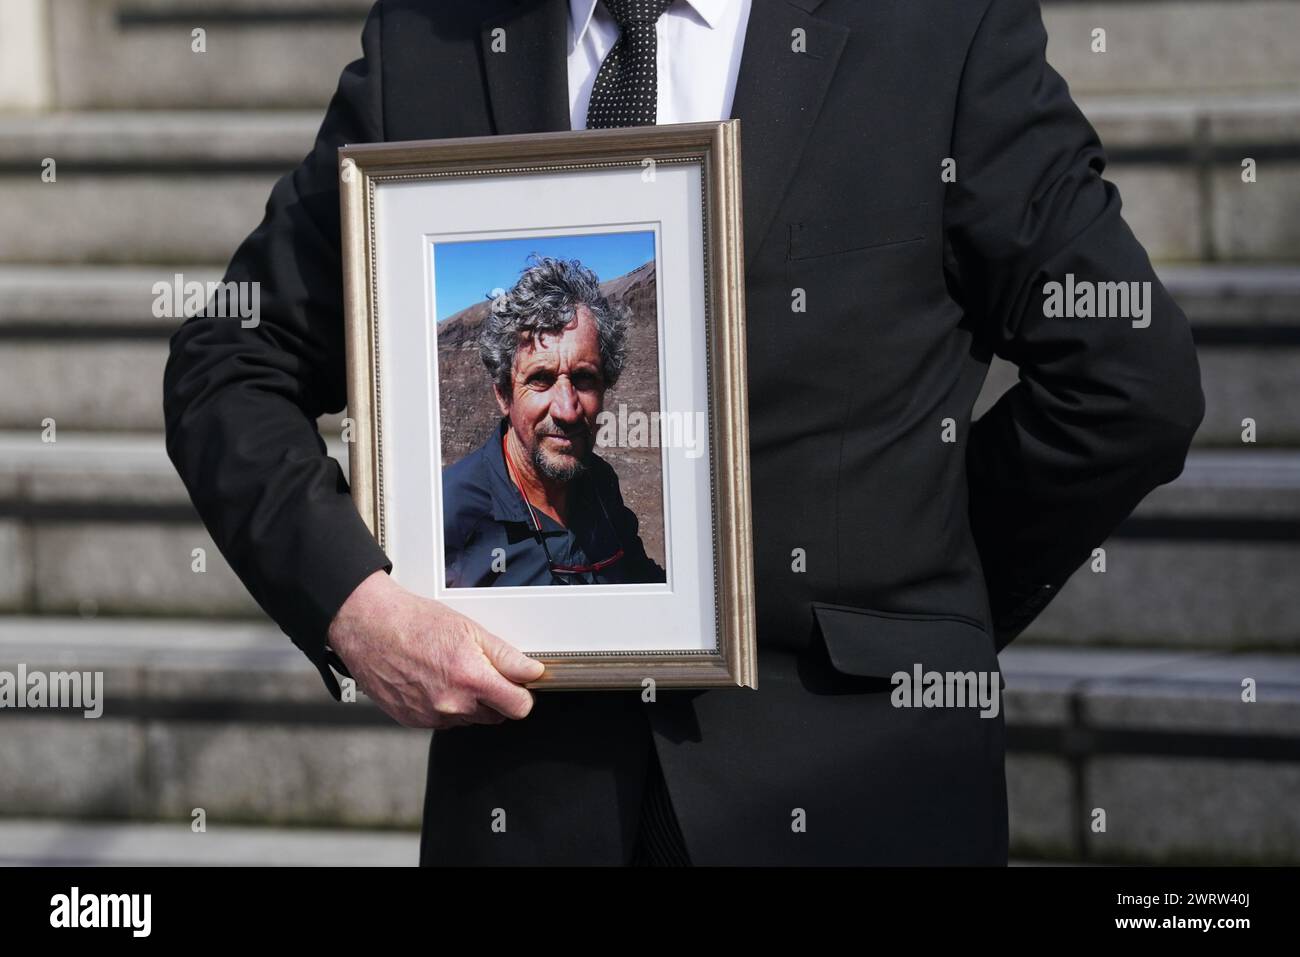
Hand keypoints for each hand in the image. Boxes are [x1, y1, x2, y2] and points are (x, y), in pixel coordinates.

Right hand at [326, 570, 544, 728]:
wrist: (368, 628)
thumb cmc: (413, 623)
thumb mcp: (469, 629)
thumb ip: (506, 656)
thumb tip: (532, 671)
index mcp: (471, 679)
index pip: (518, 708)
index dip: (522, 695)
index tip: (519, 685)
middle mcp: (452, 704)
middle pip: (495, 716)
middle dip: (495, 696)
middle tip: (479, 670)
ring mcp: (431, 716)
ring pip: (468, 719)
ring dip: (468, 702)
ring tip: (449, 671)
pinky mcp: (413, 721)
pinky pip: (442, 721)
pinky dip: (444, 706)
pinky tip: (432, 681)